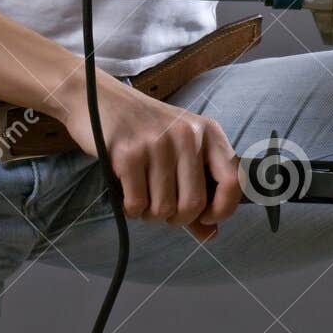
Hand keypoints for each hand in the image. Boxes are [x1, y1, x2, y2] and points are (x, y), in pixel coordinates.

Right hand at [60, 75, 242, 241]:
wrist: (99, 98)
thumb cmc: (144, 129)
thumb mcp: (179, 149)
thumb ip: (198, 190)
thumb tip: (211, 234)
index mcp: (208, 131)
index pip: (232, 181)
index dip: (222, 209)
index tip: (205, 217)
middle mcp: (187, 135)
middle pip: (193, 204)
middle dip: (176, 218)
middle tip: (162, 207)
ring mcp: (157, 142)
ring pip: (163, 208)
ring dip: (150, 213)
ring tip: (141, 195)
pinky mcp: (128, 153)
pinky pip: (137, 204)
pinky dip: (131, 208)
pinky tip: (126, 193)